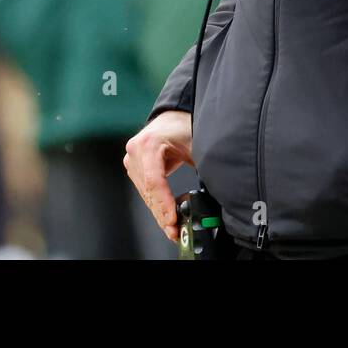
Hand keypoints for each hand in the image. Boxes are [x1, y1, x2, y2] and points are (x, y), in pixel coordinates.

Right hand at [124, 109, 194, 243]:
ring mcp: (133, 160)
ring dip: (159, 213)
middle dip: (162, 214)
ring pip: (146, 194)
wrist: (172, 116)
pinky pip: (145, 190)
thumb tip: (215, 184)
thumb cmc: (182, 125)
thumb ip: (201, 163)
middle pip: (148, 192)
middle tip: (175, 231)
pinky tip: (166, 216)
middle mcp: (136, 152)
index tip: (173, 218)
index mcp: (148, 144)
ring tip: (173, 229)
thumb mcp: (195, 143)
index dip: (164, 202)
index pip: (154, 181)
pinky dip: (157, 204)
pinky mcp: (135, 166)